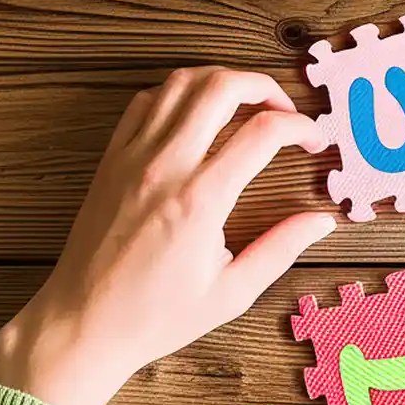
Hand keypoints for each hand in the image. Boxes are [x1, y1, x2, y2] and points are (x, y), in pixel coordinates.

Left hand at [0, 67, 336, 404]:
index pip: (263, 132)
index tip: (314, 141)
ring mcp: (133, 157)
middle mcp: (166, 166)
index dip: (301, 127)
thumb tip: (322, 220)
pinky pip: (145, 101)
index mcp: (201, 199)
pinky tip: (197, 114)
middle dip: (265, 86)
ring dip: (222, 80)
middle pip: (222, 87)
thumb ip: (282, 249)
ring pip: (182, 83)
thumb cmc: (155, 315)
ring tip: (246, 102)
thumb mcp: (232, 292)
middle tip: (284, 110)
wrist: (82, 324)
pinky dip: (179, 93)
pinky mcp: (111, 160)